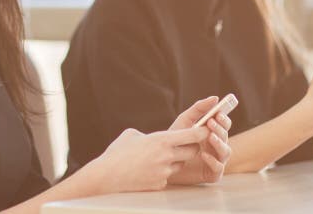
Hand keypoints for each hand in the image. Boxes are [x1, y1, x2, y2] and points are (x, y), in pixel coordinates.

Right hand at [91, 126, 209, 192]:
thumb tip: (150, 136)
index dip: (202, 131)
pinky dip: (162, 173)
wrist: (107, 176)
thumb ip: (148, 134)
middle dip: (192, 147)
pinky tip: (148, 171)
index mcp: (162, 140)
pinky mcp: (160, 184)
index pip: (193, 134)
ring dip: (176, 161)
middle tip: (186, 144)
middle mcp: (167, 156)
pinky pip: (168, 177)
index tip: (206, 128)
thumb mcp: (132, 134)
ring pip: (180, 165)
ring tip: (160, 158)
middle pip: (193, 151)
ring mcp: (164, 172)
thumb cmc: (118, 153)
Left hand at [167, 97, 232, 184]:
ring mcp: (216, 160)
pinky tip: (203, 154)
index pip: (225, 124)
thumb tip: (215, 98)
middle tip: (210, 123)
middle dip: (220, 129)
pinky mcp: (212, 174)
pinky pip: (218, 168)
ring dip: (219, 143)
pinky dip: (213, 161)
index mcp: (213, 133)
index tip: (217, 113)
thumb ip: (199, 109)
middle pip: (226, 136)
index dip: (224, 118)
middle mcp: (217, 146)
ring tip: (209, 136)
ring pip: (226, 151)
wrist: (163, 160)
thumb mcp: (185, 121)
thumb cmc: (176, 139)